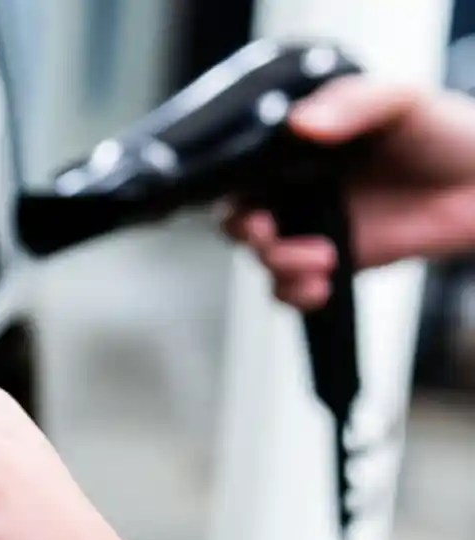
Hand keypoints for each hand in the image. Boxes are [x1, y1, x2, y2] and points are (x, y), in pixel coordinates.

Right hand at [223, 77, 474, 309]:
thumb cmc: (448, 134)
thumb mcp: (398, 101)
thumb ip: (350, 104)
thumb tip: (302, 125)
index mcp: (299, 148)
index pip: (242, 171)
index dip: (233, 190)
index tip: (252, 201)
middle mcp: (299, 189)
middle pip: (239, 220)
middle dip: (247, 232)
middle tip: (269, 233)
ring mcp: (315, 228)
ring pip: (264, 259)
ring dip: (280, 267)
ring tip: (321, 260)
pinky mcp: (337, 263)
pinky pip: (295, 290)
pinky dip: (297, 295)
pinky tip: (322, 287)